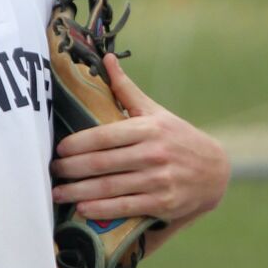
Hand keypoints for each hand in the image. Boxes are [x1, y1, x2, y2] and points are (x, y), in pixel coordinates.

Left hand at [50, 55, 229, 225]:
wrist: (215, 171)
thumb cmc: (178, 138)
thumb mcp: (155, 112)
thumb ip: (127, 90)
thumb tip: (107, 59)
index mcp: (148, 128)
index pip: (104, 135)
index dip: (77, 144)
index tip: (59, 150)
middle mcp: (153, 152)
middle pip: (101, 162)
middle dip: (71, 169)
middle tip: (52, 172)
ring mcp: (159, 179)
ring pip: (109, 186)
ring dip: (78, 191)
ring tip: (57, 193)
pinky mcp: (163, 202)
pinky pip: (125, 206)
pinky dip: (101, 209)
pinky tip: (82, 208)